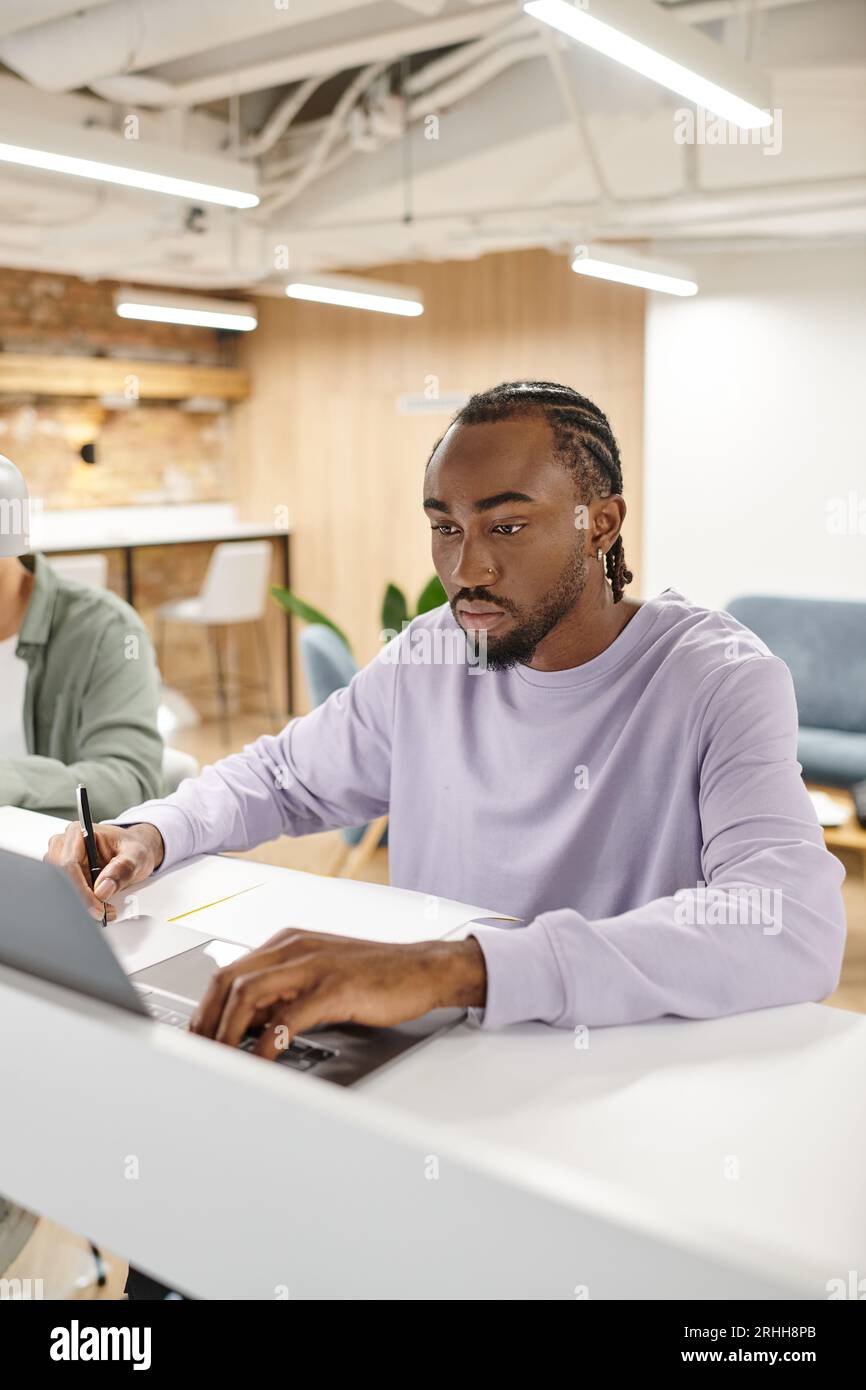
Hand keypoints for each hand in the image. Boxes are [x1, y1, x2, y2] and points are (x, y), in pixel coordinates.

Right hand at [44, 821, 164, 920]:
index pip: (69, 864)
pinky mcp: (64, 875)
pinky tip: (96, 906)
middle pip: (60, 878)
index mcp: (79, 832)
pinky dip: (80, 903)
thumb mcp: (136, 855)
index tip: (96, 907)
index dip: (81, 889)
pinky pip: (65, 893)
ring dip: (81, 902)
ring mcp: (61, 860)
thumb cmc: (133, 848)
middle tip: (102, 911)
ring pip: (60, 888)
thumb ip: (122, 869)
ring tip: (104, 908)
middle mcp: (65, 844)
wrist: (134, 853)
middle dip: (81, 898)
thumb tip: (102, 889)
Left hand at [190, 929, 486, 1059]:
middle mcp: (294, 948)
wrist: (423, 969)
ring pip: (248, 994)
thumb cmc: (375, 975)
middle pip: (228, 979)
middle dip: (206, 1019)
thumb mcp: (320, 976)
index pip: (230, 971)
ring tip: (221, 1060)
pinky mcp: (334, 988)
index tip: (197, 1036)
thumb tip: (247, 1025)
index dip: (205, 1007)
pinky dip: (266, 1044)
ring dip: (226, 1031)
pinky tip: (262, 1062)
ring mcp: (314, 966)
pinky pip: (286, 1018)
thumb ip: (285, 993)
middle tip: (198, 1053)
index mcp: (288, 942)